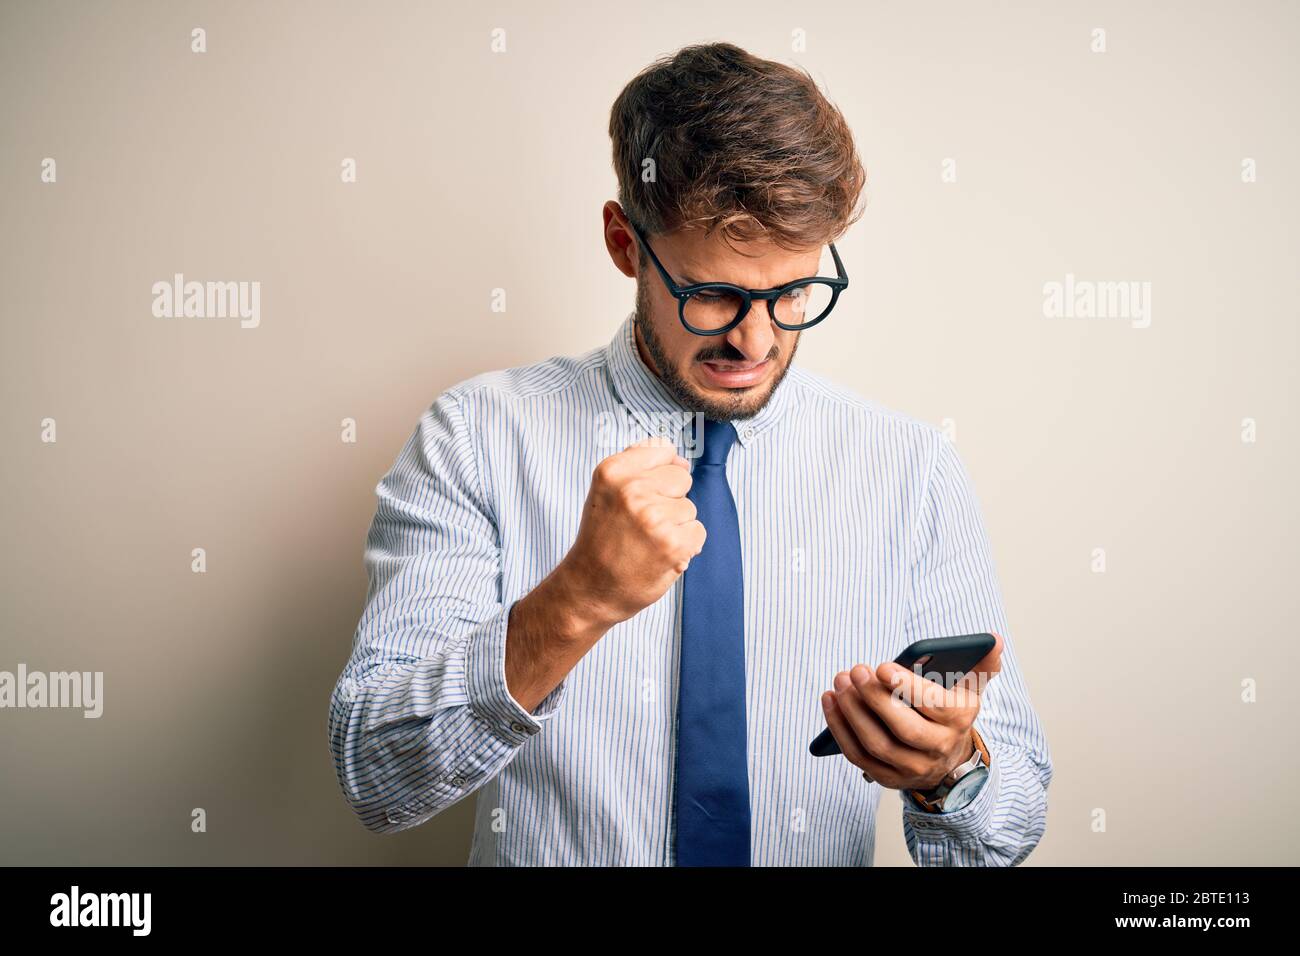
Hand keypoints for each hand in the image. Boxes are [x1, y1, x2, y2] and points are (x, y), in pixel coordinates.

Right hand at [558, 436, 705, 627]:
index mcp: (613, 471)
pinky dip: (685, 546)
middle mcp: (632, 491)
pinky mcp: (672, 544)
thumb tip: (670, 449)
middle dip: (669, 500)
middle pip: (682, 478)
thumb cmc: (600, 540)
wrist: (589, 589)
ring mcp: (654, 518)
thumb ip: (637, 463)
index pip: (664, 452)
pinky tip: (660, 554)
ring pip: (690, 508)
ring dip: (675, 526)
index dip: (657, 476)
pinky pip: (697, 531)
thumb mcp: (606, 491)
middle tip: (642, 523)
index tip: (640, 495)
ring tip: (647, 542)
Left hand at [819, 633, 1003, 789]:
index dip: (907, 687)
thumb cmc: (951, 710)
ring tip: (839, 684)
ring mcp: (912, 767)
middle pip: (904, 729)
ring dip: (853, 714)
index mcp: (958, 720)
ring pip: (877, 745)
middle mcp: (937, 748)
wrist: (948, 759)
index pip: (934, 705)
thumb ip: (982, 663)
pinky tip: (830, 701)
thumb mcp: (971, 688)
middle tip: (854, 671)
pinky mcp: (887, 777)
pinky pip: (858, 756)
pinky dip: (840, 729)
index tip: (883, 667)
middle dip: (876, 699)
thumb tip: (993, 639)